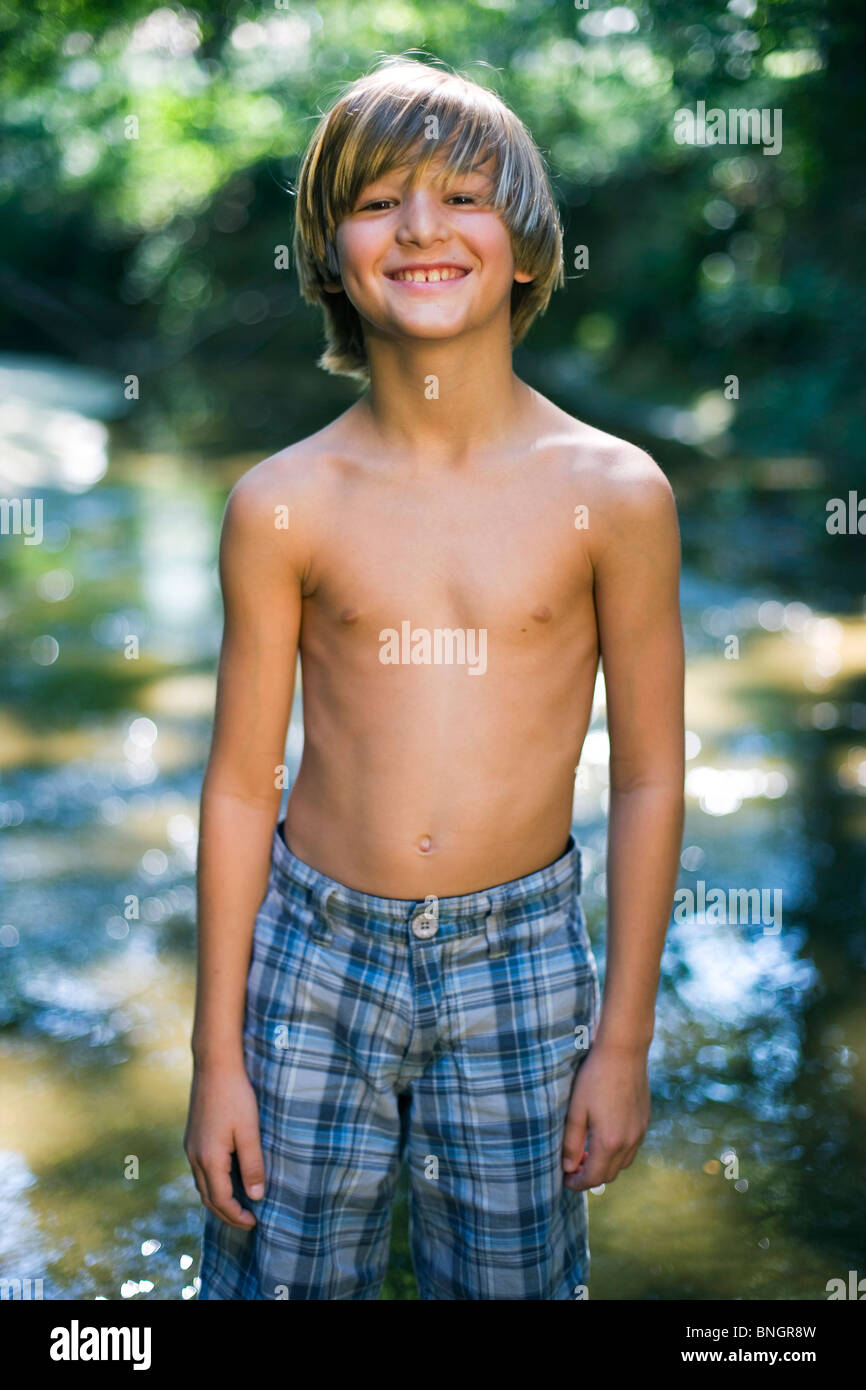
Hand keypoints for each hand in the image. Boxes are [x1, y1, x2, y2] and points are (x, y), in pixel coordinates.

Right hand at [184, 1064, 265, 1228]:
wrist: (214, 1065)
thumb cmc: (235, 1096)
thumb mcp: (249, 1131)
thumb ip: (252, 1165)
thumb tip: (256, 1196)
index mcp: (208, 1158)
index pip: (221, 1200)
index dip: (237, 1215)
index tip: (255, 1222)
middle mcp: (194, 1156)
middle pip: (208, 1197)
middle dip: (227, 1213)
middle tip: (248, 1221)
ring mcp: (190, 1146)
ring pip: (202, 1184)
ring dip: (219, 1199)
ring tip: (239, 1206)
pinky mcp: (192, 1137)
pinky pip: (200, 1170)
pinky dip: (213, 1183)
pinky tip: (227, 1179)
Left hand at [561, 1043, 650, 1191]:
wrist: (624, 1051)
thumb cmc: (595, 1078)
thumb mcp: (576, 1110)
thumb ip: (571, 1142)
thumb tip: (568, 1167)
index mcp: (609, 1142)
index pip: (593, 1177)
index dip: (577, 1183)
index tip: (565, 1180)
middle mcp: (629, 1142)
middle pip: (609, 1175)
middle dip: (590, 1176)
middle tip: (573, 1167)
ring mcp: (640, 1132)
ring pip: (622, 1163)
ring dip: (605, 1165)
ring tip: (587, 1152)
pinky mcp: (645, 1121)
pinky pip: (632, 1148)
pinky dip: (617, 1152)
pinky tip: (604, 1136)